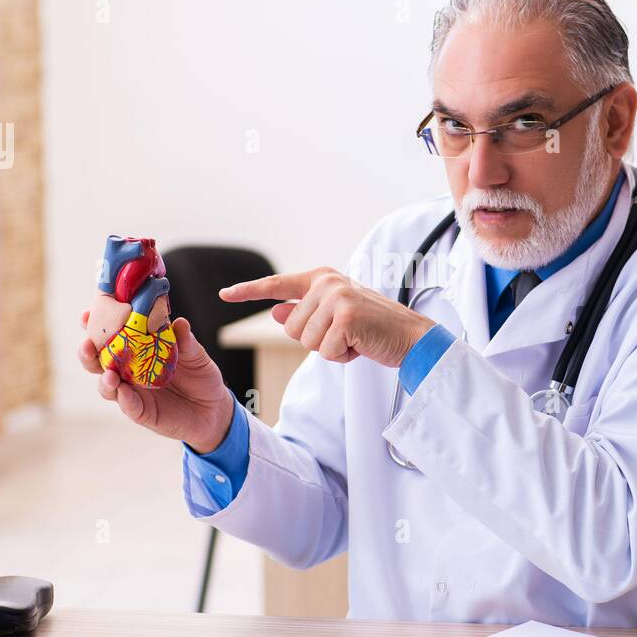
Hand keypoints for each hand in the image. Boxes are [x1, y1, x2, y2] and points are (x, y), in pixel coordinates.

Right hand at [77, 313, 233, 453]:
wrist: (214, 409)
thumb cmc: (200, 376)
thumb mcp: (196, 356)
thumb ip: (186, 341)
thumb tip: (179, 322)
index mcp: (138, 350)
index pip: (112, 336)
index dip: (96, 326)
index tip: (87, 314)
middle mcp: (130, 371)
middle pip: (99, 361)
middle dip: (88, 352)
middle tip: (87, 343)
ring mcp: (134, 392)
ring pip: (108, 386)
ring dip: (104, 379)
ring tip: (108, 374)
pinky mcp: (142, 412)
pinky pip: (129, 406)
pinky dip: (124, 399)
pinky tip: (123, 392)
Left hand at [219, 268, 434, 366]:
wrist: (411, 337)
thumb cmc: (373, 328)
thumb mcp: (335, 318)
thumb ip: (305, 312)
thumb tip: (276, 312)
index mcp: (322, 278)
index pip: (277, 285)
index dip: (249, 292)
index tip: (225, 295)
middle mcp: (327, 282)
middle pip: (292, 328)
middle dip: (316, 341)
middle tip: (345, 335)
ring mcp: (336, 297)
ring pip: (306, 341)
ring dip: (330, 349)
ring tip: (354, 339)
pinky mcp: (345, 316)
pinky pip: (325, 351)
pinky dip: (342, 357)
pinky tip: (360, 345)